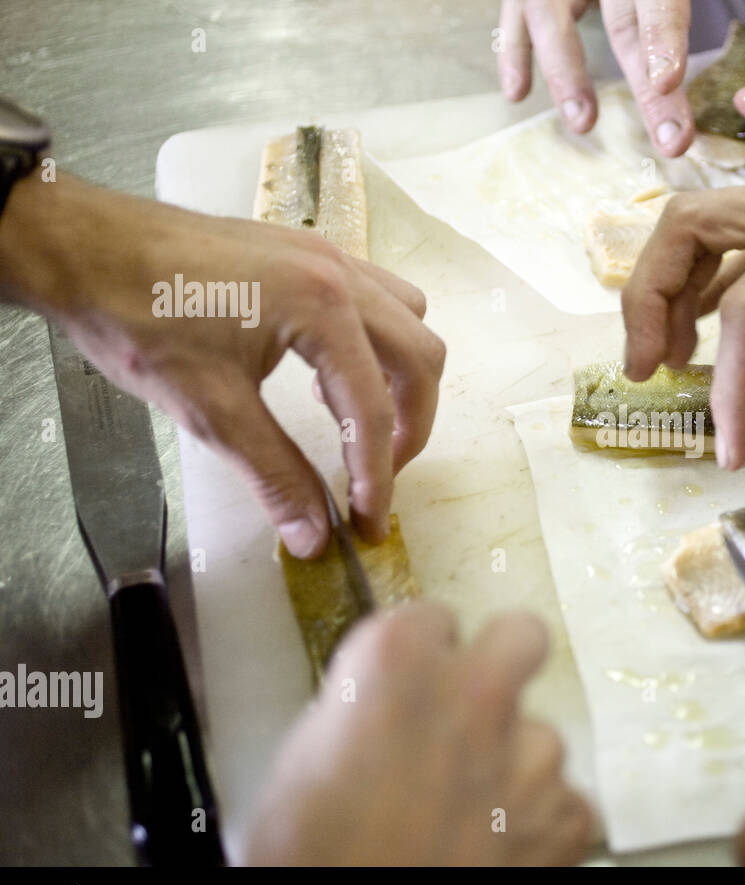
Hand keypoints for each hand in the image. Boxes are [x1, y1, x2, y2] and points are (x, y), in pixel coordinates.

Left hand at [0, 174, 443, 557]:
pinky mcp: (307, 253)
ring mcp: (327, 256)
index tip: (367, 522)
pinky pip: (377, 298)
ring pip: (409, 320)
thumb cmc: (138, 317)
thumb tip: (314, 535)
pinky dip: (375, 344)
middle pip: (421, 358)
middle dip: (409, 428)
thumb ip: (274, 473)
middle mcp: (341, 274)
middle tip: (376, 477)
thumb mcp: (209, 408)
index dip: (378, 475)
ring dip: (400, 378)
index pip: (373, 408)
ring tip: (355, 421)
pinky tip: (328, 372)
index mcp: (323, 308)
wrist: (82, 247)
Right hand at [244, 603, 591, 865]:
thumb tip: (384, 704)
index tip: (410, 683)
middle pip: (521, 635)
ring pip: (539, 735)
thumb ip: (363, 705)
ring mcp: (530, 753)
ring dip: (512, 765)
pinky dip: (537, 824)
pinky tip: (495, 848)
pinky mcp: (564, 816)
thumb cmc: (308, 855)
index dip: (420, 656)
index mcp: (398, 660)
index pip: (432, 619)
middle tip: (475, 700)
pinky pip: (563, 802)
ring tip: (466, 814)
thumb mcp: (305, 756)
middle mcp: (474, 690)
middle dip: (503, 661)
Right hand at [497, 1, 744, 156]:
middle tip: (669, 139)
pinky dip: (511, 50)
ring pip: (550, 14)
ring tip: (585, 124)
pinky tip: (517, 93)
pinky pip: (514, 9)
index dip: (660, 40)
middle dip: (644, 87)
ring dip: (565, 73)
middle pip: (622, 22)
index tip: (667, 83)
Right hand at [621, 165, 744, 515]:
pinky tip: (705, 334)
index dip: (733, 384)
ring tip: (662, 360)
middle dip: (649, 299)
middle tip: (643, 374)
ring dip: (667, 284)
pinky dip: (706, 280)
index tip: (734, 451)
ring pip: (703, 222)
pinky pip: (740, 237)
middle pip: (690, 226)